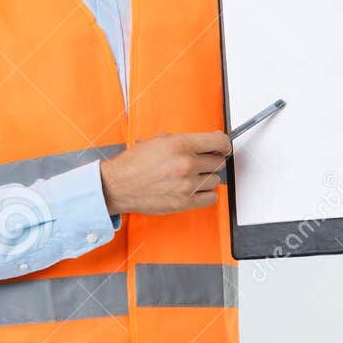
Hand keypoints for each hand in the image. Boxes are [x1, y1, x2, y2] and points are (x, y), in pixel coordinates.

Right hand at [99, 132, 230, 214]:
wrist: (119, 185)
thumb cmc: (135, 163)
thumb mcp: (159, 140)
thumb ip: (185, 141)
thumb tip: (205, 143)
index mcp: (181, 145)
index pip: (219, 142)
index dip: (224, 144)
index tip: (223, 147)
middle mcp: (186, 164)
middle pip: (218, 162)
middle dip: (210, 161)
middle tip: (199, 162)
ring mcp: (187, 185)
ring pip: (215, 180)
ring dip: (206, 178)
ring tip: (191, 177)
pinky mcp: (184, 202)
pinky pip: (211, 198)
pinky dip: (205, 194)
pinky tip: (194, 190)